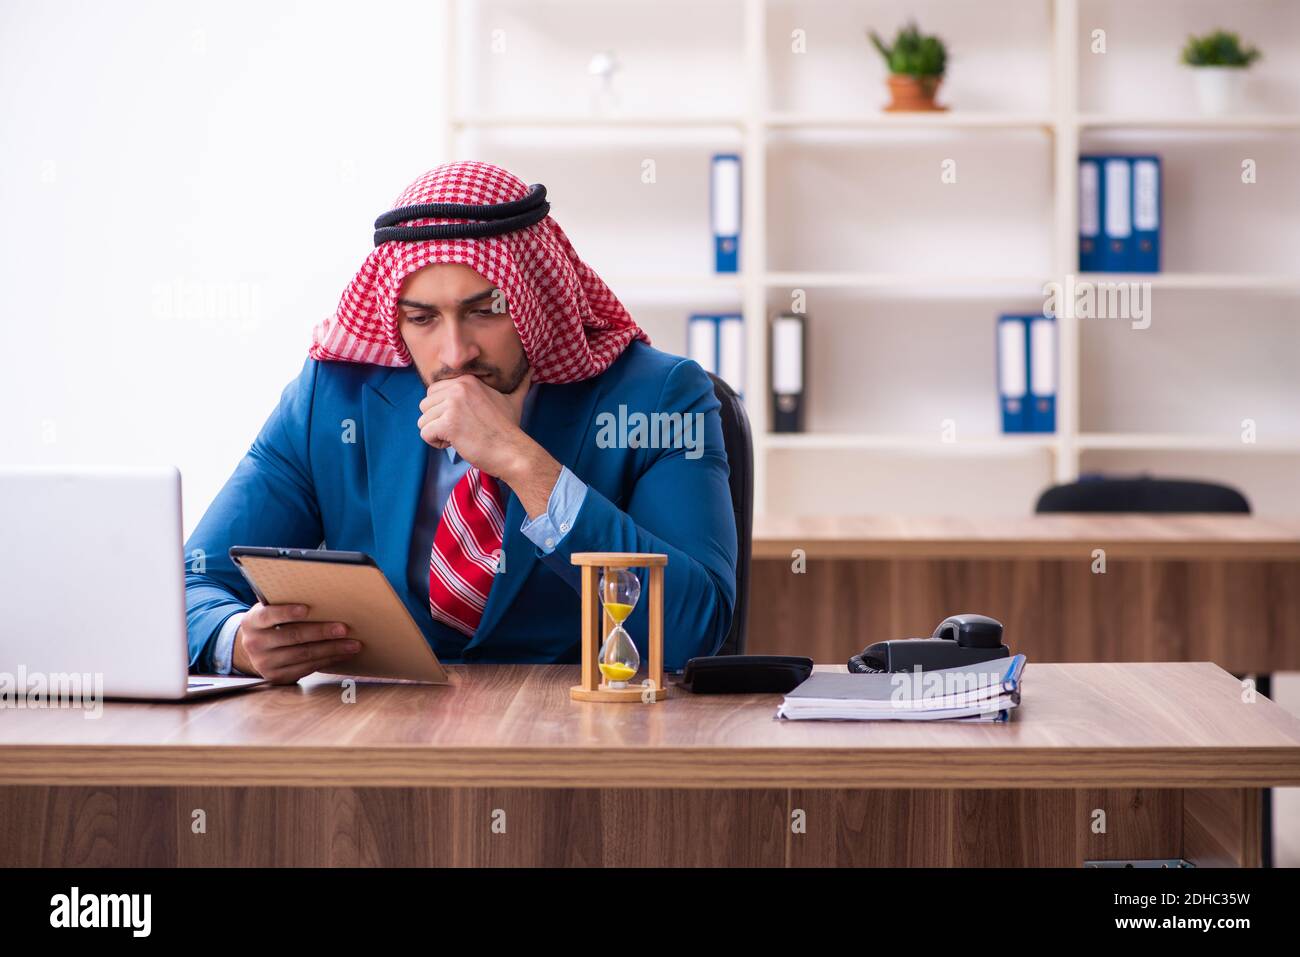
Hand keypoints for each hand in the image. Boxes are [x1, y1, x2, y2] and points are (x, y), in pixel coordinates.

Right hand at [232, 602, 361, 684]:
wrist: (255, 649)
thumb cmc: (271, 622)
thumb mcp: (270, 610)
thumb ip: (284, 601)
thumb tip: (319, 590)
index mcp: (252, 622)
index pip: (269, 615)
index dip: (287, 612)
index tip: (307, 608)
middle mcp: (255, 644)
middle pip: (293, 636)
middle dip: (321, 632)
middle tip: (344, 628)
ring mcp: (265, 663)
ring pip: (304, 655)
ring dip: (332, 649)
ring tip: (353, 644)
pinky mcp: (277, 677)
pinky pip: (307, 668)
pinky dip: (327, 660)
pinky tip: (342, 654)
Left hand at [416, 369, 533, 477]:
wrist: (513, 450)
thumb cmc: (510, 429)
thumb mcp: (514, 401)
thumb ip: (519, 384)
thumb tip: (532, 369)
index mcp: (467, 380)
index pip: (433, 391)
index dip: (443, 410)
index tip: (463, 420)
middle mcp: (458, 388)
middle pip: (425, 405)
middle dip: (437, 421)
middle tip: (460, 430)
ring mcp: (452, 405)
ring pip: (423, 421)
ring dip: (437, 434)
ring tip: (459, 438)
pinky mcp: (448, 424)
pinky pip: (425, 433)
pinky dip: (436, 443)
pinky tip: (455, 444)